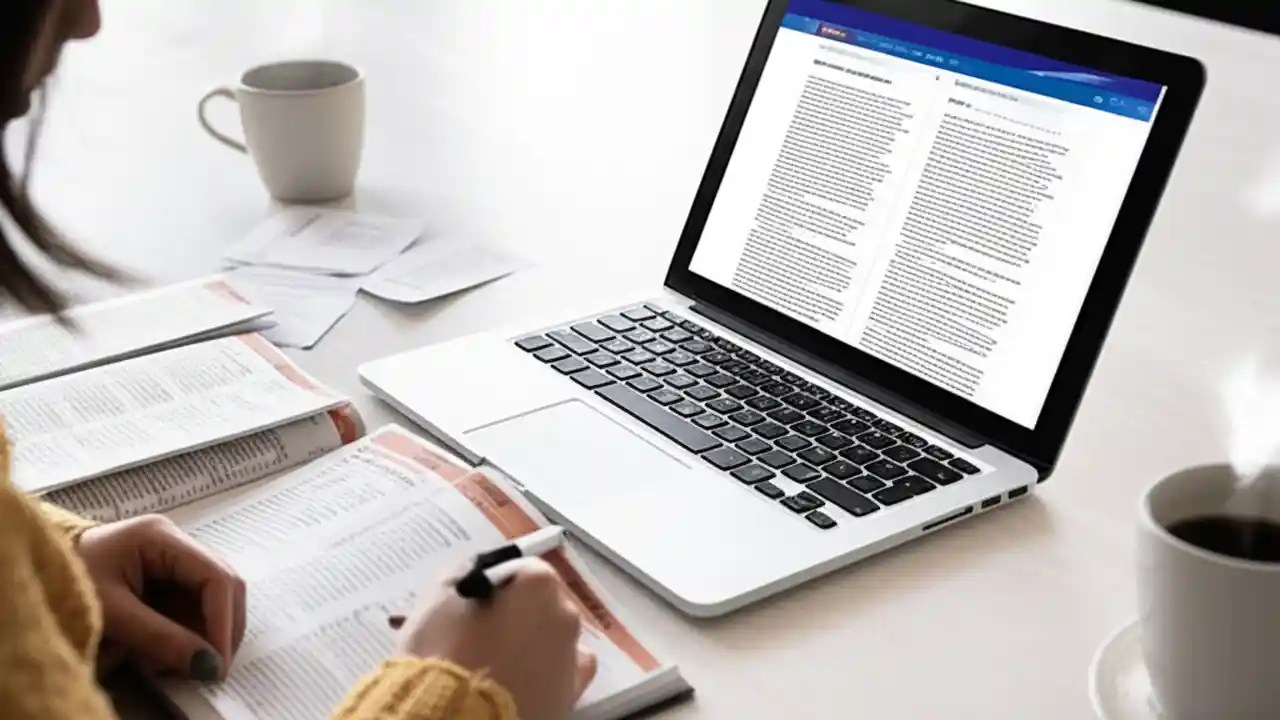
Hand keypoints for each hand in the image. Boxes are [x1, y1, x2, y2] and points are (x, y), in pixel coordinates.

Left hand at [77, 515, 245, 679]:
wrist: (39, 572)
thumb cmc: (70, 583)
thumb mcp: (112, 613)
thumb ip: (160, 637)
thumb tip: (208, 666)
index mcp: (162, 537)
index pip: (215, 576)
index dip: (223, 620)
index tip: (218, 662)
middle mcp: (176, 542)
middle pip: (224, 585)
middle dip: (221, 629)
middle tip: (210, 668)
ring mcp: (175, 558)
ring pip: (213, 598)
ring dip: (203, 633)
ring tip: (174, 662)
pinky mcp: (169, 576)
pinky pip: (194, 606)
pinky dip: (188, 632)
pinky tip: (166, 651)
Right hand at [398, 557, 597, 719]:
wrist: (456, 719)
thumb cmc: (444, 652)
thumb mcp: (439, 597)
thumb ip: (464, 575)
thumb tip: (477, 572)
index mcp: (538, 583)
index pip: (521, 569)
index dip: (496, 583)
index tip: (475, 601)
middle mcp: (565, 613)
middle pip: (541, 602)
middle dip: (517, 611)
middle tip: (482, 631)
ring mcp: (572, 654)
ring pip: (553, 636)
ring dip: (532, 640)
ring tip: (498, 659)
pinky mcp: (571, 693)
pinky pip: (565, 671)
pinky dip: (548, 670)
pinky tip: (524, 677)